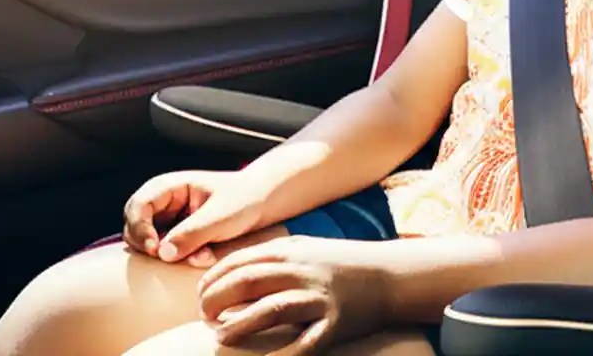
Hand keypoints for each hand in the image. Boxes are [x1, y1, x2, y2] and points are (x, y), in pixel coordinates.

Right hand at [123, 169, 265, 267]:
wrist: (263, 204)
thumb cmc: (244, 200)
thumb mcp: (221, 215)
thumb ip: (193, 232)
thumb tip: (162, 254)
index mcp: (169, 187)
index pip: (138, 206)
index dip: (140, 228)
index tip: (155, 249)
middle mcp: (163, 203)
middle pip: (134, 227)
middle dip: (150, 246)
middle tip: (171, 259)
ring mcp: (168, 222)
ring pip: (147, 244)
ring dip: (167, 255)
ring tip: (201, 256)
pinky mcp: (177, 238)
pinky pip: (165, 254)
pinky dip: (180, 259)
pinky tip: (205, 257)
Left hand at [197, 235, 389, 351]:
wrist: (390, 276)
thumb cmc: (341, 265)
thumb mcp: (306, 250)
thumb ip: (272, 258)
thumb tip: (230, 275)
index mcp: (291, 252)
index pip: (238, 262)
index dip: (212, 280)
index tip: (201, 296)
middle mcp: (303, 271)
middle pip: (246, 282)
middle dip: (215, 300)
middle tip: (205, 317)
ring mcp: (319, 298)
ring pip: (270, 309)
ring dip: (238, 326)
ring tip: (220, 338)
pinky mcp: (334, 324)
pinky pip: (305, 343)